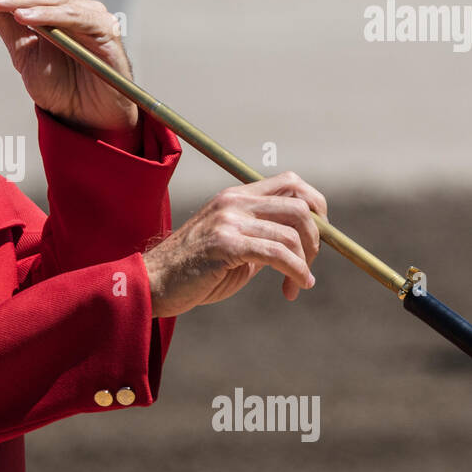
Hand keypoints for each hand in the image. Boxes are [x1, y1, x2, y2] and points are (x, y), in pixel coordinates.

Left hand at [0, 0, 138, 132]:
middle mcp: (70, 3)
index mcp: (51, 6)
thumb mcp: (22, 52)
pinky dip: (46, 15)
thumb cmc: (60, 86)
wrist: (88, 117)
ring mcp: (88, 13)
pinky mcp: (104, 28)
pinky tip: (22, 17)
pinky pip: (72, 17)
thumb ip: (3, 23)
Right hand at [143, 172, 327, 316]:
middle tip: (309, 266)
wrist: (154, 283)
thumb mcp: (233, 245)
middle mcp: (234, 201)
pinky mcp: (225, 244)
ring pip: (291, 233)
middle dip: (317, 239)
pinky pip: (276, 253)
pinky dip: (295, 271)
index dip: (316, 207)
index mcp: (236, 196)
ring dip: (304, 263)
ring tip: (297, 285)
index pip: (292, 183)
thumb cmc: (194, 271)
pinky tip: (294, 287)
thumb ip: (263, 236)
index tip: (318, 238)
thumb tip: (305, 243)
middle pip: (300, 206)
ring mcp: (229, 220)